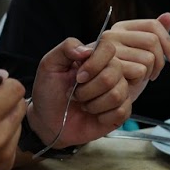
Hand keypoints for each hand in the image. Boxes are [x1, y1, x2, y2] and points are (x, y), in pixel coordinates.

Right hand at [0, 65, 25, 169]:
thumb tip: (1, 74)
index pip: (15, 89)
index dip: (1, 84)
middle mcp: (0, 138)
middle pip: (19, 105)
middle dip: (3, 100)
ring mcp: (4, 155)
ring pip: (18, 122)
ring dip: (4, 118)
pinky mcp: (5, 165)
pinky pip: (14, 139)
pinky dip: (3, 134)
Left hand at [30, 15, 169, 146]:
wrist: (49, 122)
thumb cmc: (49, 93)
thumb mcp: (49, 65)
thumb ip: (67, 48)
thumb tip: (88, 50)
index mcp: (94, 58)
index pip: (108, 48)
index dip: (95, 63)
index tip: (78, 77)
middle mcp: (110, 72)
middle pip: (114, 73)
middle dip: (88, 89)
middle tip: (75, 95)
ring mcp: (118, 91)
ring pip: (117, 94)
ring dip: (94, 104)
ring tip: (83, 105)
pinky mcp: (121, 111)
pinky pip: (121, 111)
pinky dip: (102, 116)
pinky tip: (94, 116)